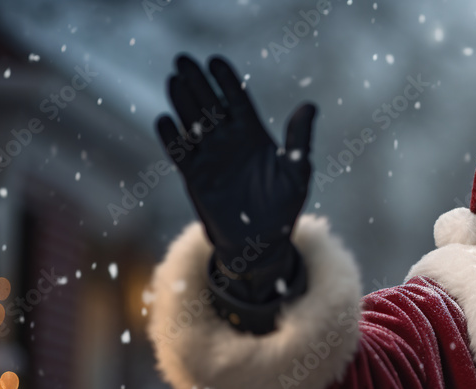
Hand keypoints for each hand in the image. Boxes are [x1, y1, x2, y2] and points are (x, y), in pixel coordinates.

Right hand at [156, 54, 316, 270]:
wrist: (262, 241)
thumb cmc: (283, 206)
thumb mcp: (297, 171)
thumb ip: (300, 139)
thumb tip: (310, 106)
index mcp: (253, 134)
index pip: (237, 100)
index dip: (225, 81)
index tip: (215, 61)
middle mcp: (228, 141)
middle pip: (210, 105)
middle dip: (197, 83)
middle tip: (184, 59)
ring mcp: (210, 157)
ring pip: (193, 124)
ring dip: (182, 102)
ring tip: (173, 80)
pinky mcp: (195, 178)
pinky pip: (181, 154)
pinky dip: (172, 138)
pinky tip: (165, 120)